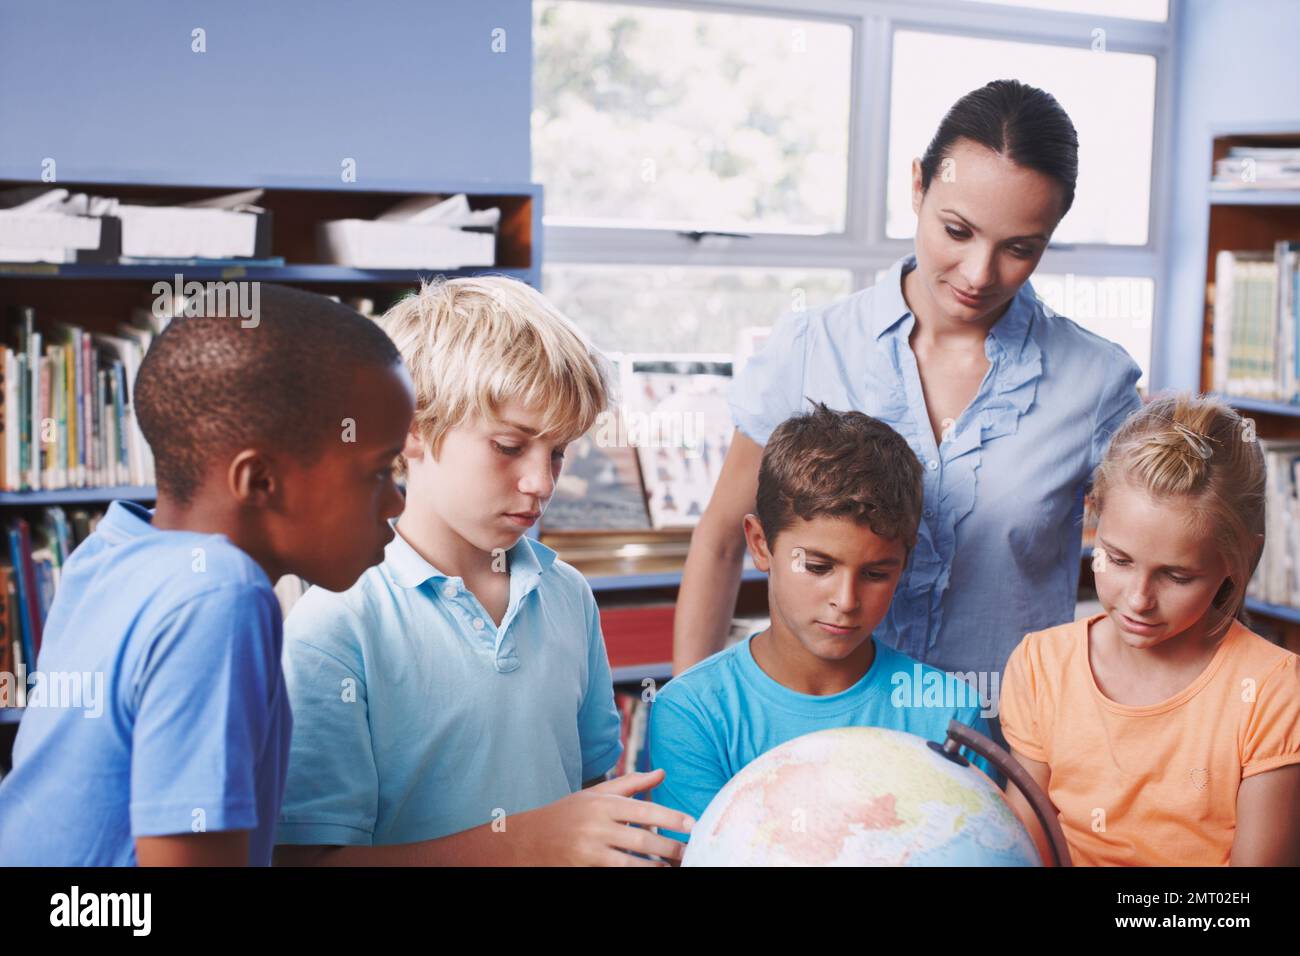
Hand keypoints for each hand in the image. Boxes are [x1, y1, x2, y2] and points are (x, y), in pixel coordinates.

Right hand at [516, 769, 693, 865]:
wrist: (527, 840)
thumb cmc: (567, 814)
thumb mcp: (595, 794)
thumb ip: (631, 784)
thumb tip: (662, 772)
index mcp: (602, 804)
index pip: (643, 811)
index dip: (670, 818)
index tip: (692, 825)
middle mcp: (596, 827)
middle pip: (641, 841)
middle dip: (670, 849)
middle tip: (690, 852)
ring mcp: (588, 852)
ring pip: (631, 864)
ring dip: (656, 868)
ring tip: (673, 868)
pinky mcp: (583, 869)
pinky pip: (616, 873)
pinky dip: (634, 873)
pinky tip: (648, 872)